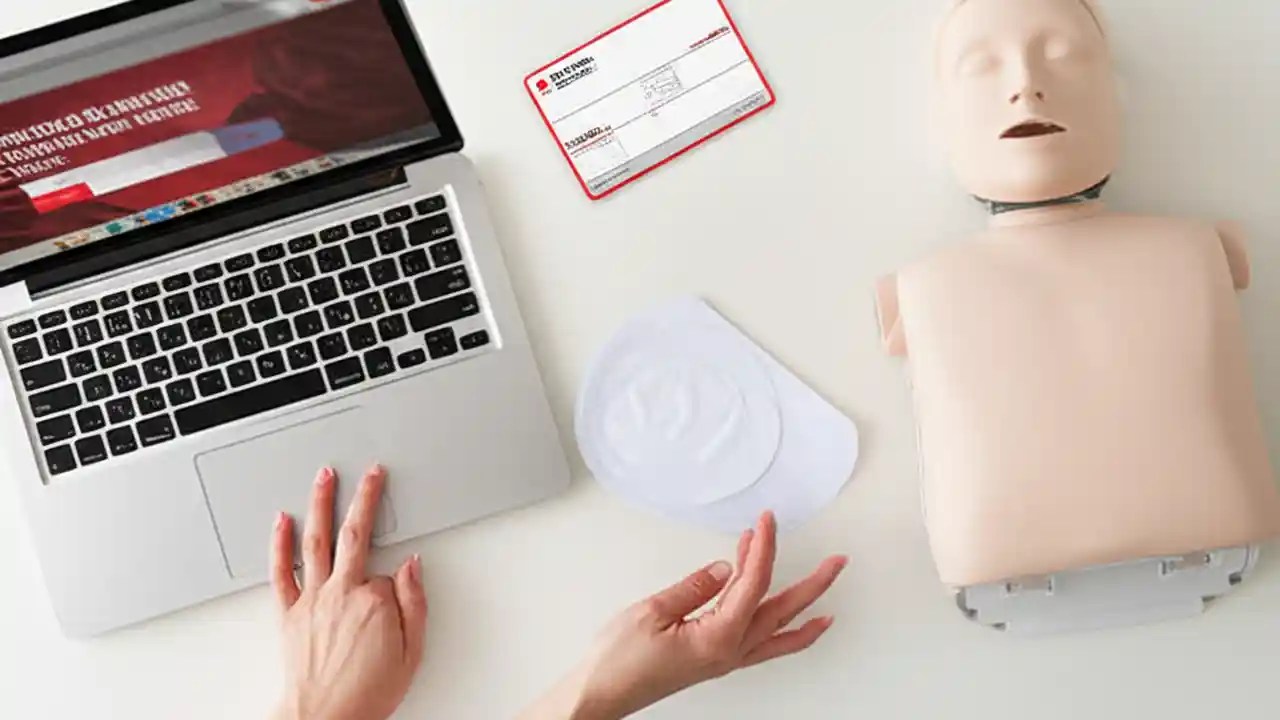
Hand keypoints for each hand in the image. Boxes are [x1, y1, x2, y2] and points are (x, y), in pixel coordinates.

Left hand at [270, 465, 427, 719]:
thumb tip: (411, 568)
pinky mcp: (288, 612)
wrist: (325, 717)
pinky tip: (281, 520)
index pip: (389, 573)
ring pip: (316, 540)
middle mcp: (341, 592)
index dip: (395, 583)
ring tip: (325, 477)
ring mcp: (311, 600)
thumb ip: (414, 604)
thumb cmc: (367, 692)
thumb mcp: (412, 652)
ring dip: (320, 503)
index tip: (394, 597)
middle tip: (370, 473)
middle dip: (363, 497)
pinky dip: (279, 543)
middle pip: (353, 534)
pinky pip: (281, 571)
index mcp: (374, 601)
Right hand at [522, 511, 846, 719]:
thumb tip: (724, 568)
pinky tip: (793, 623)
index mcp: (717, 638)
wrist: (600, 694)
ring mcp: (725, 659)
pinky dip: (787, 632)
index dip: (763, 549)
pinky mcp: (715, 660)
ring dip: (805, 607)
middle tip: (838, 561)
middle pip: (782, 611)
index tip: (767, 521)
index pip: (752, 584)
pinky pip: (764, 645)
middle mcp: (729, 652)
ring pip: (779, 632)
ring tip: (826, 587)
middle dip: (814, 584)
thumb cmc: (619, 661)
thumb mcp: (652, 612)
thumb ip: (694, 588)